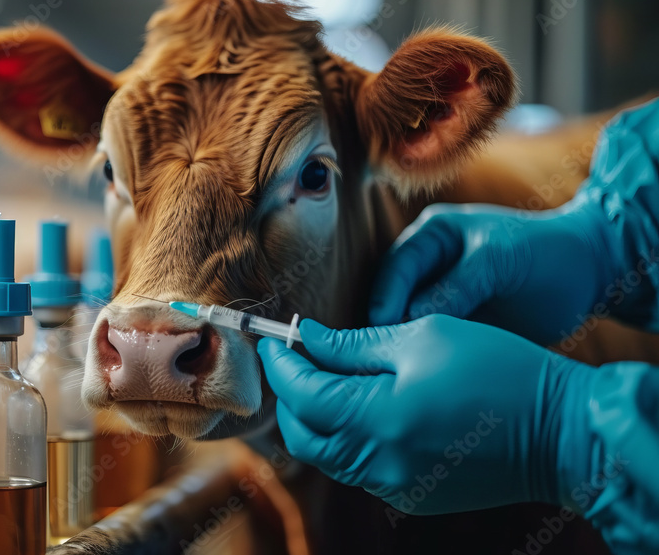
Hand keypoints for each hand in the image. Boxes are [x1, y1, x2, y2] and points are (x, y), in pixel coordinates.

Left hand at [258, 316, 596, 514]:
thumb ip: (353, 345)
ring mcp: (395, 487)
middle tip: (295, 359)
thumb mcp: (423, 337)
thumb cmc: (498, 369)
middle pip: (303, 435)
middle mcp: (380, 462)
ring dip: (315, 419)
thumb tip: (306, 339)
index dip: (282, 364)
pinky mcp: (411, 497)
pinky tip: (361, 408)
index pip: (302, 394)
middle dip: (290, 396)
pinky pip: (357, 469)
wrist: (561, 431)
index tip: (273, 339)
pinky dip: (345, 438)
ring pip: (327, 456)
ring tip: (325, 378)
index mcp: (380, 418)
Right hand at [369, 202, 617, 344]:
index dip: (384, 299)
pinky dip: (424, 356)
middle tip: (381, 356)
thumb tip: (408, 318)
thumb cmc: (544, 251)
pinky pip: (430, 342)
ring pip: (406, 323)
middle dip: (385, 325)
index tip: (379, 329)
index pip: (394, 269)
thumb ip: (455, 286)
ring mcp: (439, 298)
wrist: (589, 273)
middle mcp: (427, 267)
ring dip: (402, 344)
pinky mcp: (455, 326)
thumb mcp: (498, 260)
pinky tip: (420, 373)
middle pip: (391, 298)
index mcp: (430, 237)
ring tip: (396, 368)